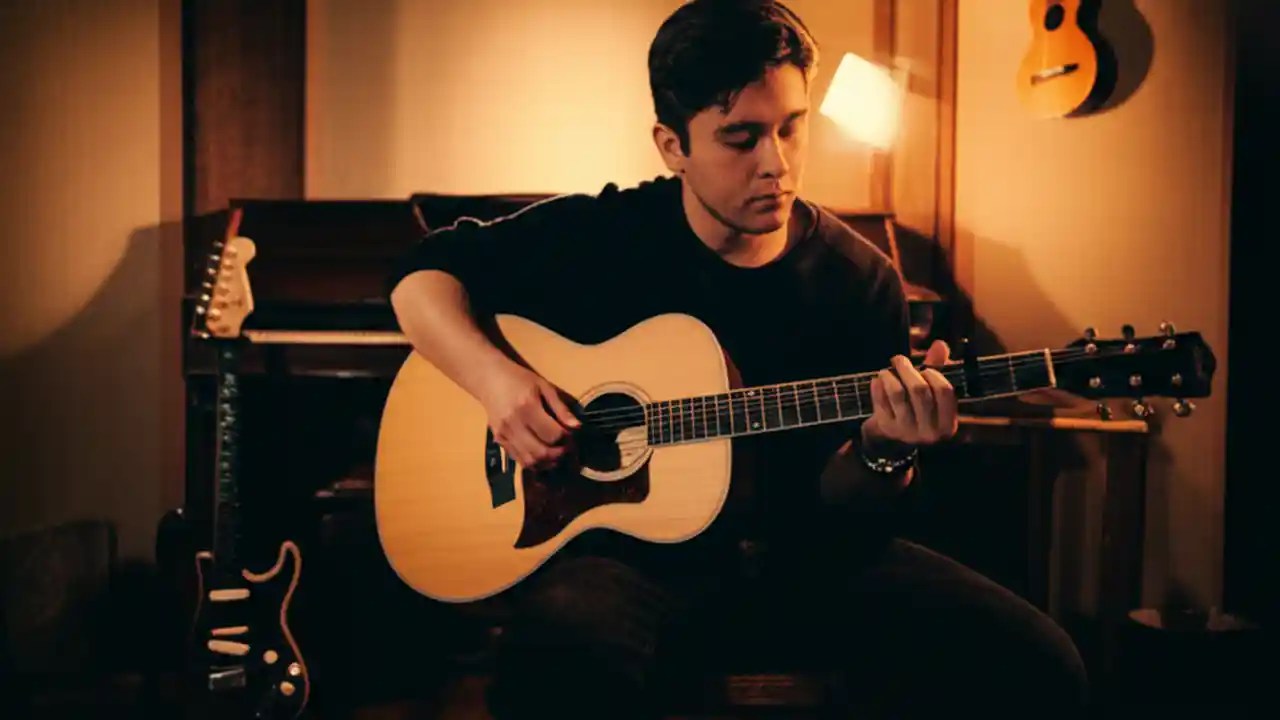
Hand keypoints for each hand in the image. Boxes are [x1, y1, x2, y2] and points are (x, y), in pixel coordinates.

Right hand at [476, 361, 579, 470]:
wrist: (489, 379)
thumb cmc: (520, 379)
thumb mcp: (544, 387)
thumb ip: (560, 408)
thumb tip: (577, 426)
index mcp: (527, 407)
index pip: (552, 434)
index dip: (566, 438)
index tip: (571, 435)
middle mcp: (514, 423)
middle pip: (541, 452)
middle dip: (558, 454)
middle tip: (566, 448)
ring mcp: (504, 434)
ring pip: (529, 461)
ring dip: (546, 463)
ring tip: (556, 455)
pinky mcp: (499, 440)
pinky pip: (518, 460)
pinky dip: (533, 463)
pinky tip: (542, 456)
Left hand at [861, 340, 958, 454]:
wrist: (891, 441)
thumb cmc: (916, 410)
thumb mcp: (930, 394)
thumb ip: (937, 368)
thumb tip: (940, 344)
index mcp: (947, 424)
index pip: (945, 391)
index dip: (934, 374)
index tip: (925, 369)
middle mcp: (930, 432)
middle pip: (920, 390)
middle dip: (908, 370)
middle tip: (899, 360)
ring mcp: (907, 432)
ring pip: (898, 394)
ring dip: (890, 376)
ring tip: (885, 371)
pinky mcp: (887, 429)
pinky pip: (880, 401)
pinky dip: (877, 387)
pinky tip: (876, 381)